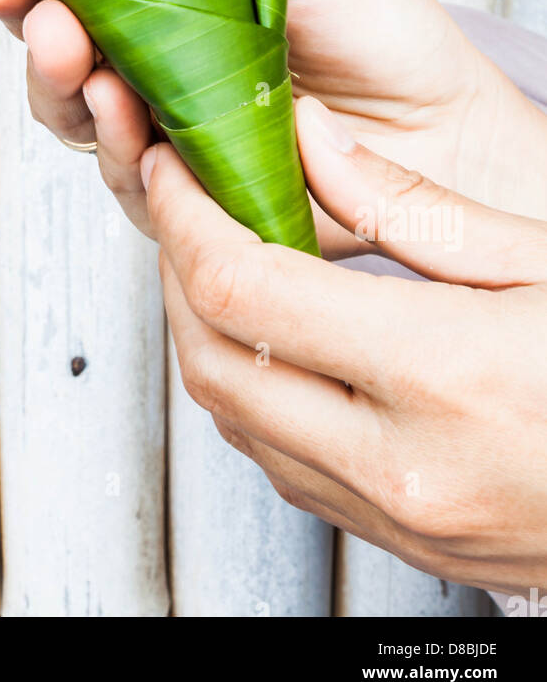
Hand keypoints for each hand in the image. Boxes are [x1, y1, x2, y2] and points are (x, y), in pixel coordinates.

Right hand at [0, 0, 546, 251]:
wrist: (440, 132)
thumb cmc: (370, 32)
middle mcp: (134, 44)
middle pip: (32, 11)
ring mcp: (147, 115)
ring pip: (60, 93)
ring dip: (45, 62)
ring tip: (56, 33)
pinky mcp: (173, 188)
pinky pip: (121, 166)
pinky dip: (112, 135)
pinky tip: (116, 105)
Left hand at [142, 105, 546, 596]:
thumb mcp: (543, 257)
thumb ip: (411, 205)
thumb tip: (309, 139)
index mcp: (446, 372)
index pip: (244, 290)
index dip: (184, 216)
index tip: (171, 165)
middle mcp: (405, 462)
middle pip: (214, 360)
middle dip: (177, 271)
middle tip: (188, 203)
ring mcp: (400, 517)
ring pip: (234, 423)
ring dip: (207, 335)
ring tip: (225, 258)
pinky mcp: (404, 541)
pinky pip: (282, 466)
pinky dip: (253, 395)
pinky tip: (277, 339)